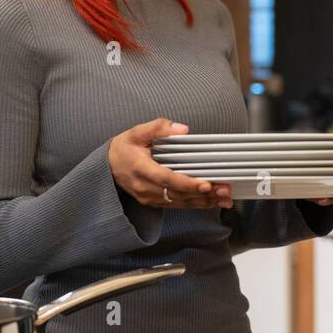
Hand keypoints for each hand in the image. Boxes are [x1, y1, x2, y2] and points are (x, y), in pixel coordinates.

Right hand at [109, 119, 233, 208]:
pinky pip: (176, 205)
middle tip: (225, 190)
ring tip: (225, 198)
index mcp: (141, 168)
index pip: (166, 179)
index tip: (205, 184)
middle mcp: (145, 187)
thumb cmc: (123, 148)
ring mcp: (149, 197)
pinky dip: (195, 204)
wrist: (107, 166)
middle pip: (177, 194)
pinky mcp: (154, 202)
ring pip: (179, 202)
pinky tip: (212, 202)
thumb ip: (159, 128)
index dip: (187, 183)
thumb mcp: (137, 132)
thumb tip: (182, 130)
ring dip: (203, 201)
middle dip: (203, 194)